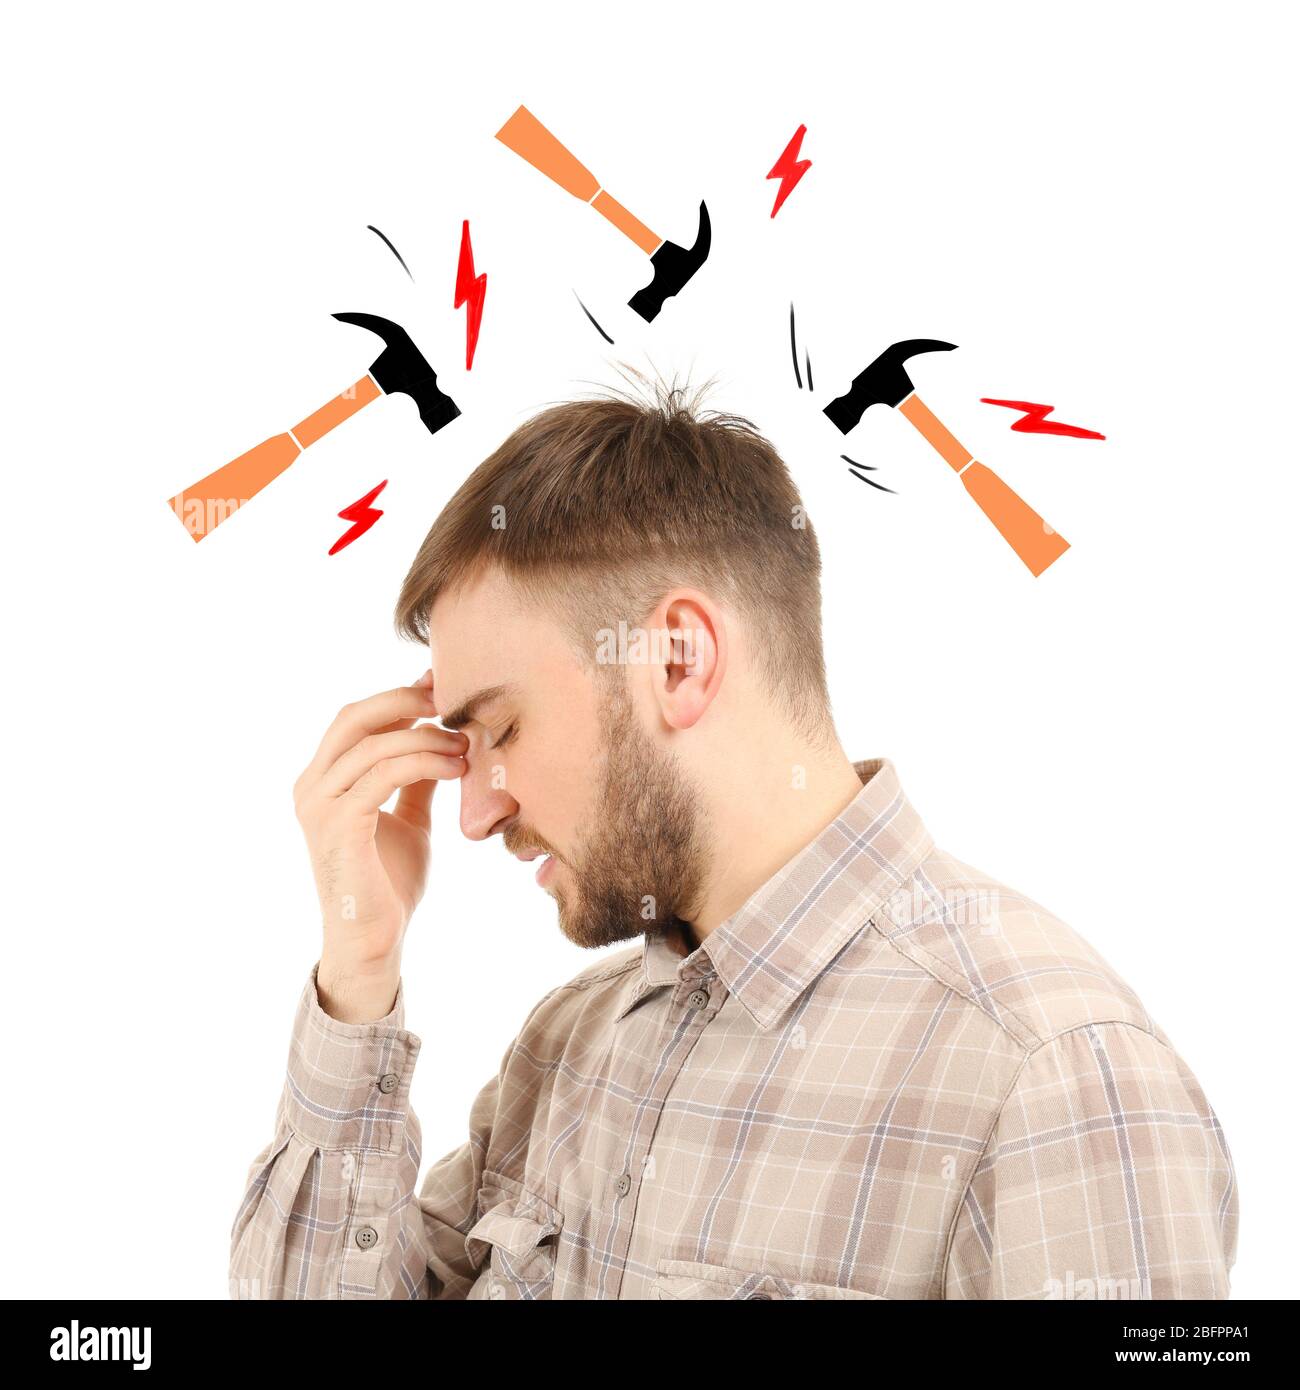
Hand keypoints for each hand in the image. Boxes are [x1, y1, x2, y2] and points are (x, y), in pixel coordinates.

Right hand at [292, 671, 467, 1015]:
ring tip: (465, 745)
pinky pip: (382, 775)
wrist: (374, 939)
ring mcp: (319, 806)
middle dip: (404, 701)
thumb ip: (415, 778)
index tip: (439, 684)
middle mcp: (310, 787)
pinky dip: (423, 762)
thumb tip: (440, 737)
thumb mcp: (409, 816)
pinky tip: (456, 768)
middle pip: (354, 717)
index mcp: (322, 780)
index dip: (396, 697)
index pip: (355, 720)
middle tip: (449, 698)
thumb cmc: (389, 881)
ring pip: (373, 745)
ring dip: (426, 737)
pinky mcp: (339, 826)